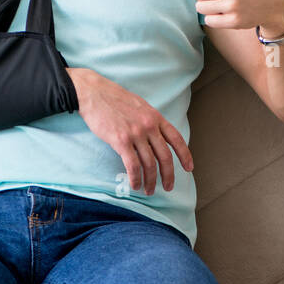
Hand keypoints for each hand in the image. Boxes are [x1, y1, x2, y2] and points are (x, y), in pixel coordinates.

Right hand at [66, 67, 193, 195]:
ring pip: (149, 164)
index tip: (189, 168)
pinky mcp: (121, 141)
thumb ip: (149, 120)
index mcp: (155, 117)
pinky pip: (133, 165)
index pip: (176, 139)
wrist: (94, 93)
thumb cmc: (114, 99)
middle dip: (168, 175)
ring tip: (149, 190)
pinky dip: (135, 178)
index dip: (185, 155)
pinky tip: (135, 185)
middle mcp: (149, 126)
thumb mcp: (140, 106)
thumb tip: (156, 137)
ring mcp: (136, 133)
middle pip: (165, 156)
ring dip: (151, 181)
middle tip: (168, 187)